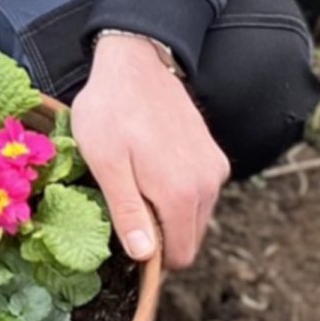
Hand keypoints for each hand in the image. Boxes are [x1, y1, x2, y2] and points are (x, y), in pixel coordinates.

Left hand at [70, 33, 229, 269]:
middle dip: (160, 234)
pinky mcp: (214, 155)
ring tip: (135, 181)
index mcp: (180, 193)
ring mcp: (214, 169)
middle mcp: (208, 185)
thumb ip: (127, 211)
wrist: (135, 63)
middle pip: (189, 238)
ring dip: (167, 211)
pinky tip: (150, 168)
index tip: (125, 236)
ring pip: (195, 216)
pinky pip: (200, 192)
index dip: (151, 257)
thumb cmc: (110, 111)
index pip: (179, 256)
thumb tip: (144, 256)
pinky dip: (178, 191)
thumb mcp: (105, 162)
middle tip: (124, 204)